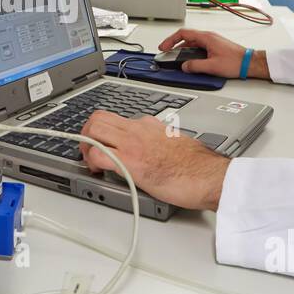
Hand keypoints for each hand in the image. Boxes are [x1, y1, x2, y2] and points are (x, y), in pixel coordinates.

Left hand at [79, 111, 230, 210]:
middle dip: (87, 133)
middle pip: (99, 117)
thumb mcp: (177, 143)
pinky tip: (97, 172)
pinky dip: (91, 162)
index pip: (118, 118)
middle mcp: (139, 130)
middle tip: (88, 150)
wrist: (209, 176)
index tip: (103, 142)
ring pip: (94, 129)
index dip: (104, 130)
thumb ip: (163, 139)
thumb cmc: (199, 166)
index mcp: (150, 126)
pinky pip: (98, 154)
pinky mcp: (130, 163)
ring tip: (89, 161)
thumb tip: (158, 145)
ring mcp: (133, 144)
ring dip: (85, 145)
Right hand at [157, 29, 268, 79]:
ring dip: (182, 50)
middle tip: (166, 53)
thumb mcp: (212, 66)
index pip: (183, 34)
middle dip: (174, 45)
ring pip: (192, 43)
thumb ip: (195, 66)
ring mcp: (211, 42)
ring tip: (175, 58)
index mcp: (206, 38)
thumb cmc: (236, 62)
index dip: (171, 40)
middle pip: (186, 38)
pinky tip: (189, 60)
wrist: (249, 63)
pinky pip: (198, 48)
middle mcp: (208, 37)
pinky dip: (190, 53)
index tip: (164, 47)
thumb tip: (184, 66)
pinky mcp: (214, 47)